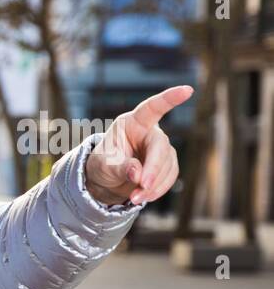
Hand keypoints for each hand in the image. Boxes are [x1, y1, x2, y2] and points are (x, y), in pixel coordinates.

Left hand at [85, 85, 192, 206]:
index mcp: (131, 123)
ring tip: (135, 198)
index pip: (151, 108)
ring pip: (167, 165)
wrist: (105, 180)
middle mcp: (149, 132)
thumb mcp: (103, 166)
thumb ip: (120, 168)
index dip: (169, 99)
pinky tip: (144, 197)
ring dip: (153, 184)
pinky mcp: (166, 163)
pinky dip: (158, 189)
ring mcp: (160, 148)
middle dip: (153, 168)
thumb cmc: (102, 165)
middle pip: (160, 146)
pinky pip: (169, 176)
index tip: (187, 90)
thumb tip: (137, 174)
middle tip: (141, 186)